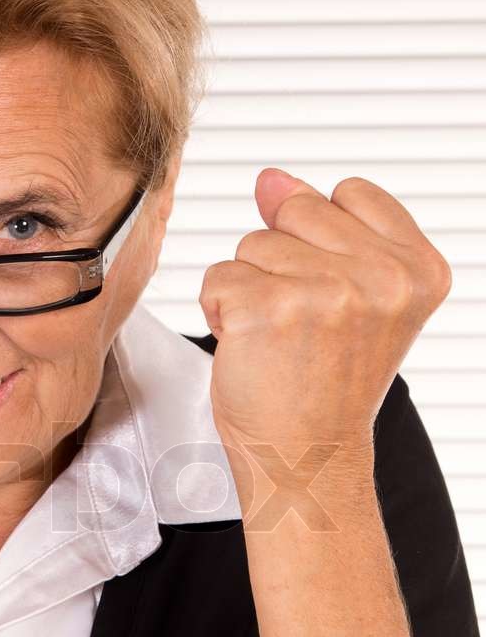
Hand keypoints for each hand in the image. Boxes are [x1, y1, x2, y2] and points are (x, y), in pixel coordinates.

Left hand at [198, 170, 452, 490]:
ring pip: (251, 244)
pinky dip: (219, 311)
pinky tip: (251, 349)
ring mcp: (327, 292)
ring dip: (249, 289)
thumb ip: (321, 225)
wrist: (308, 458)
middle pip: (294, 211)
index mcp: (419, 267)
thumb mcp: (351, 294)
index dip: (323, 240)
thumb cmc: (325, 384)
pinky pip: (218, 276)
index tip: (333, 300)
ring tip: (278, 340)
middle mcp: (382, 277)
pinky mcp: (267, 309)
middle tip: (302, 326)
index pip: (348, 194)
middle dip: (282, 261)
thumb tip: (271, 178)